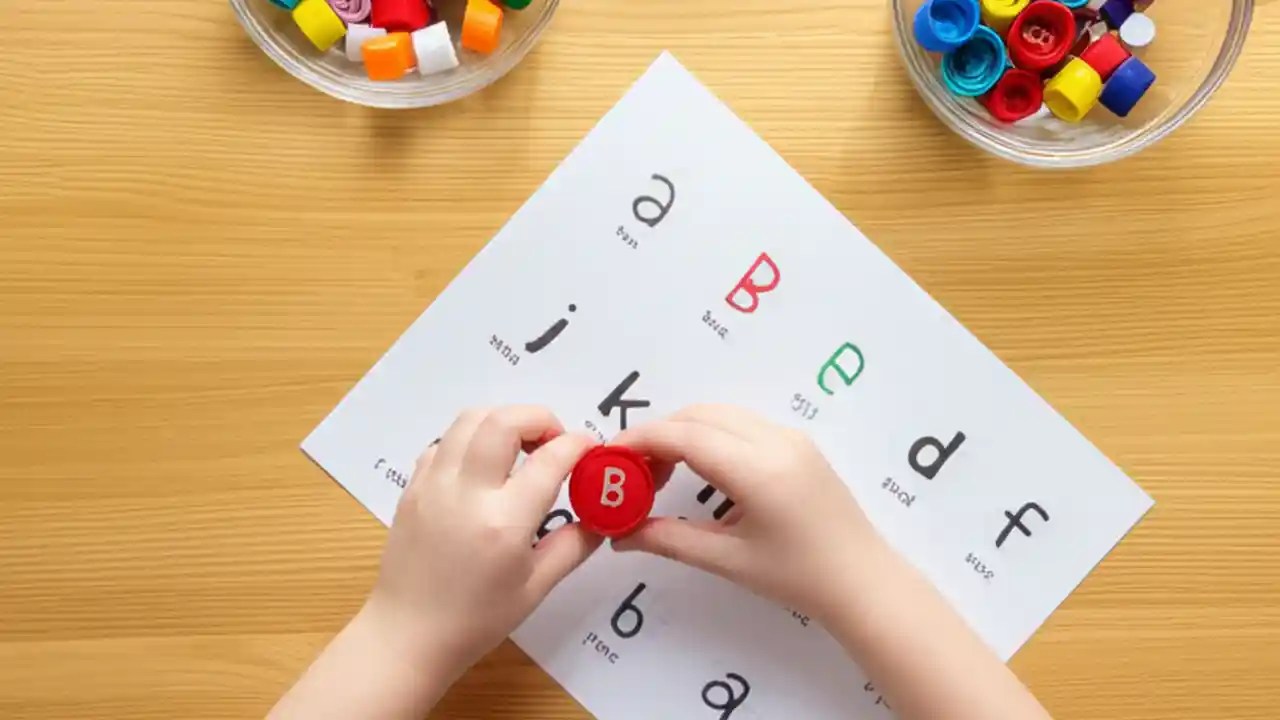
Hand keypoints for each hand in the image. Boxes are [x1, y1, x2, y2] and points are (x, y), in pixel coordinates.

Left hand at [366, 405, 601, 677]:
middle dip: (539, 418)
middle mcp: (466, 493)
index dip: (577, 445)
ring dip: (503, 421)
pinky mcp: (412, 487)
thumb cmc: (476, 620)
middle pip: (503, 420)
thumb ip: (573, 546)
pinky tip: (482, 469)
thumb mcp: (536, 588)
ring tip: (520, 448)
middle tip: (553, 442)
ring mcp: (433, 485)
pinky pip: (443, 442)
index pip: (550, 459)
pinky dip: (470, 440)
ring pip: (469, 419)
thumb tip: (601, 517)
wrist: (407, 635)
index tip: (590, 450)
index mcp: (504, 522)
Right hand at [612, 404, 884, 623]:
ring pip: (720, 415)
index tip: (609, 456)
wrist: (863, 581)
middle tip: (631, 473)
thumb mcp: (727, 560)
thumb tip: (619, 536)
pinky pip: (741, 424)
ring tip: (661, 475)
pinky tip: (698, 470)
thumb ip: (669, 539)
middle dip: (659, 435)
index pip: (686, 436)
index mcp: (759, 470)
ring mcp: (791, 437)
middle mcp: (776, 441)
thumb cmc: (798, 578)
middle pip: (700, 415)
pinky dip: (709, 435)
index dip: (641, 440)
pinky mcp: (798, 443)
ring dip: (684, 433)